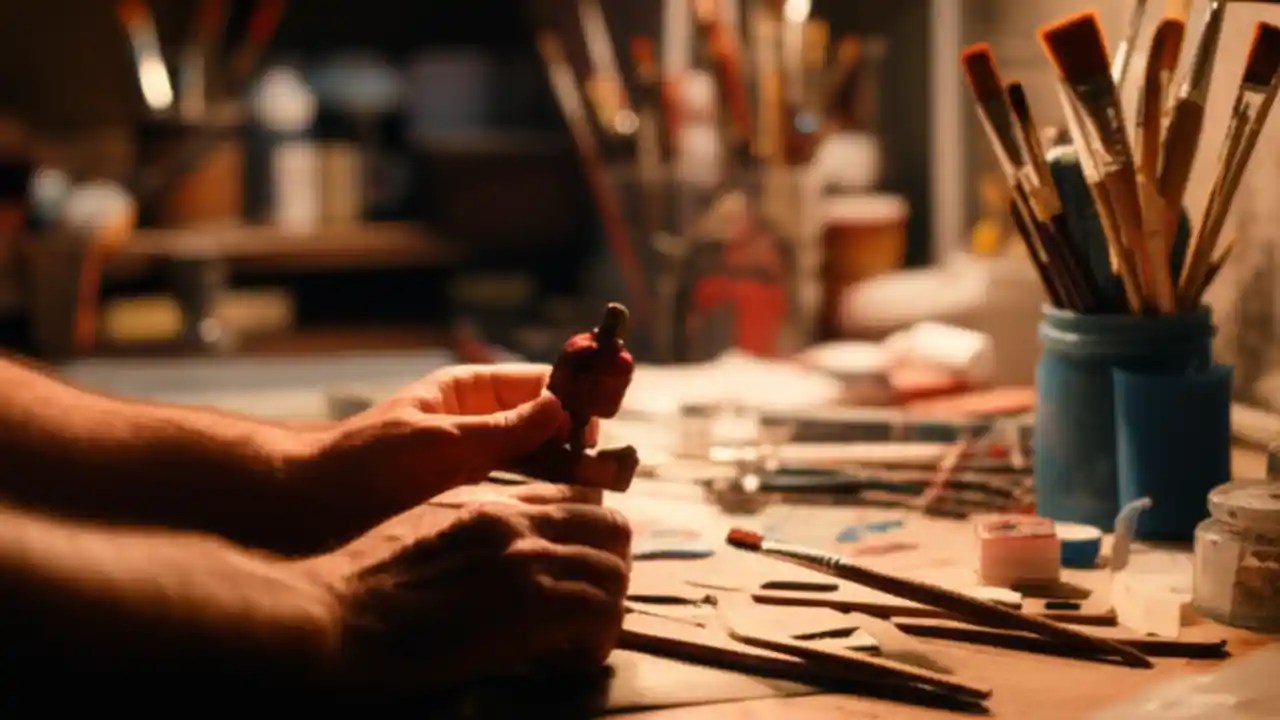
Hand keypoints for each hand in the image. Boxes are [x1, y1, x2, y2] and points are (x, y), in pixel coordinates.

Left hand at [293, 364, 596, 542]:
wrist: (309, 507)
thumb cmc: (366, 463)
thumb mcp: (439, 442)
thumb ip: (501, 429)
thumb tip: (560, 408)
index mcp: (465, 391)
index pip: (536, 382)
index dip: (574, 395)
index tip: (605, 419)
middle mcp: (474, 419)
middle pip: (542, 420)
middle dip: (575, 438)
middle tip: (609, 470)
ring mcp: (470, 456)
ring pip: (532, 456)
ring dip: (562, 470)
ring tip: (595, 495)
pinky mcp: (463, 492)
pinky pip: (513, 485)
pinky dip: (539, 493)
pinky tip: (560, 512)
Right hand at [309, 484, 629, 691]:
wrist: (332, 616)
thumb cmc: (362, 584)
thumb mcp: (424, 529)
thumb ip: (474, 531)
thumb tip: (503, 560)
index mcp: (491, 500)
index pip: (579, 496)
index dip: (591, 537)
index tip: (583, 570)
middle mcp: (518, 521)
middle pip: (612, 526)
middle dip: (611, 568)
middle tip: (592, 607)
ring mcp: (525, 559)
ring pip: (614, 571)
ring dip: (606, 609)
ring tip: (580, 641)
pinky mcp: (527, 605)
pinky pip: (600, 614)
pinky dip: (596, 640)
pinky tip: (572, 658)